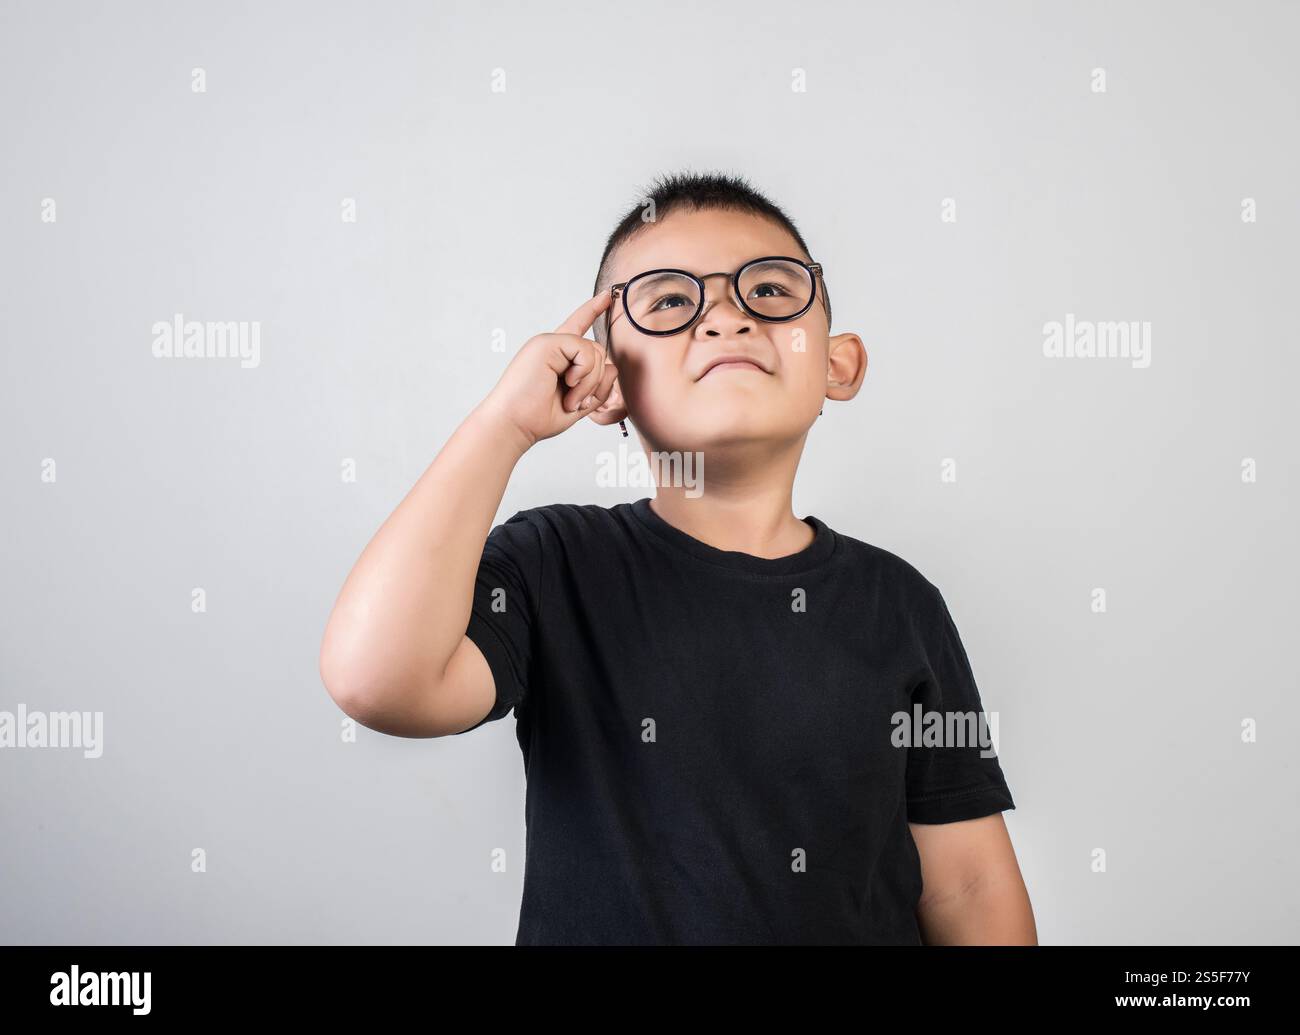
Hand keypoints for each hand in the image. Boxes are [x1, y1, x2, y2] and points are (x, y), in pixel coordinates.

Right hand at [478, 290, 620, 448]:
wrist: (513, 424)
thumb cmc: (538, 418)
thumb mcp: (579, 403)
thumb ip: (598, 387)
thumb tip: (613, 366)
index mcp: (557, 357)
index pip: (577, 327)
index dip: (592, 310)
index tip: (607, 297)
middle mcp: (553, 346)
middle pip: (598, 350)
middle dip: (596, 381)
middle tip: (576, 402)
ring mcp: (549, 342)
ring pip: (595, 351)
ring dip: (589, 382)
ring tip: (569, 400)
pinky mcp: (547, 343)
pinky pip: (585, 352)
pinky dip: (583, 374)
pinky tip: (567, 385)